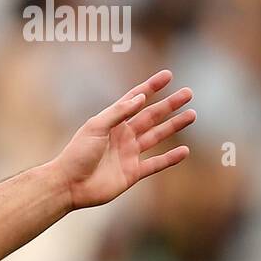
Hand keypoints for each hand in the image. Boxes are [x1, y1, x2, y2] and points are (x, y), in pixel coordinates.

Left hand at [52, 69, 195, 209]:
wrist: (68, 185)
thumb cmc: (77, 154)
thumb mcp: (96, 127)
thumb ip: (118, 112)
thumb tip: (140, 97)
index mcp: (111, 123)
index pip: (134, 100)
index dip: (150, 87)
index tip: (167, 75)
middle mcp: (122, 136)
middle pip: (150, 116)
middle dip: (169, 105)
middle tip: (188, 93)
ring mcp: (128, 154)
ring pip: (156, 136)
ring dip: (174, 126)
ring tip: (192, 115)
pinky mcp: (132, 173)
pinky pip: (155, 164)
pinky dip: (170, 158)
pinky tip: (184, 151)